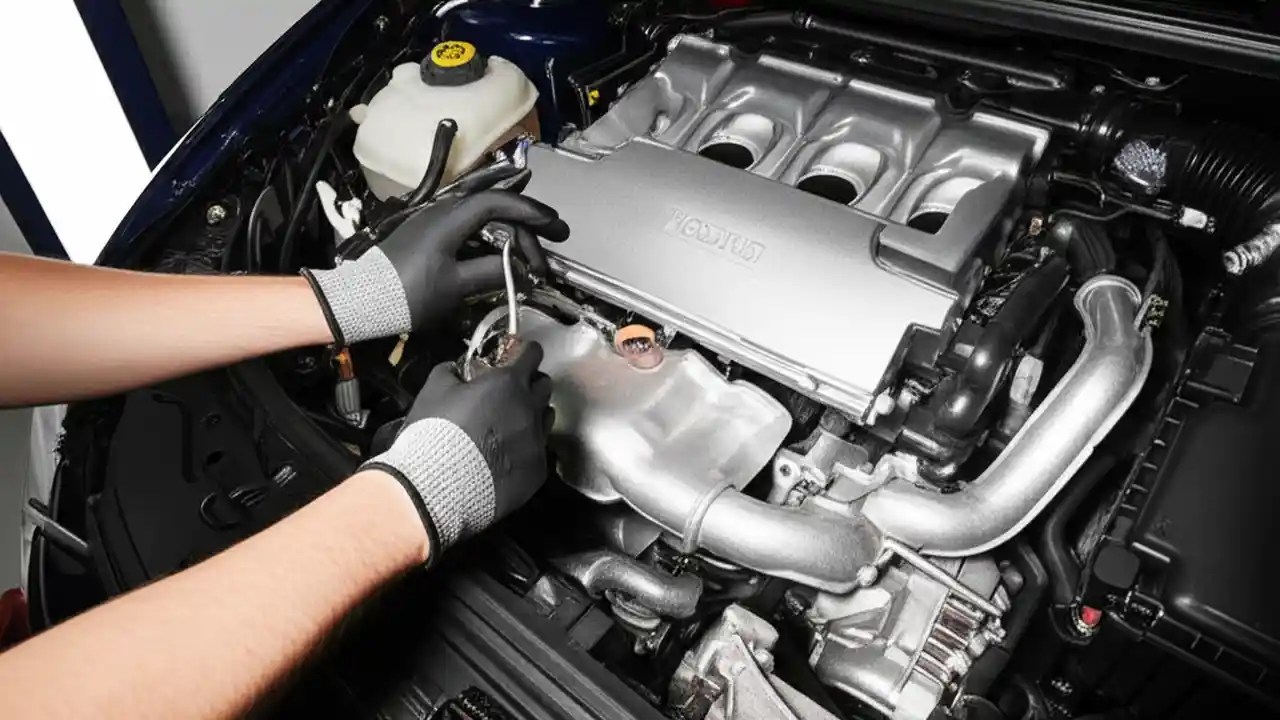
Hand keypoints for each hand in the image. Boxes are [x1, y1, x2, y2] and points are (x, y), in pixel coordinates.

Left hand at [302, 191, 568, 344]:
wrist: (361, 301)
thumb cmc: (407, 294)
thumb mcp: (455, 287)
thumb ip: (492, 273)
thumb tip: (521, 271)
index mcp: (450, 220)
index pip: (498, 204)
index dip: (530, 212)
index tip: (553, 226)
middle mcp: (443, 214)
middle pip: (495, 211)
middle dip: (527, 227)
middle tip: (553, 244)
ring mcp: (435, 224)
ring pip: (484, 221)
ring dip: (511, 236)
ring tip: (532, 258)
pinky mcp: (429, 238)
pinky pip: (470, 232)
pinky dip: (492, 243)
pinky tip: (504, 258)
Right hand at [362, 343, 552, 560]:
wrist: (438, 488)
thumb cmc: (435, 433)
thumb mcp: (434, 390)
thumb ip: (450, 371)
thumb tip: (457, 369)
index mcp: (509, 383)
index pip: (533, 353)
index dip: (525, 352)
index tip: (517, 356)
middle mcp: (531, 409)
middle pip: (545, 385)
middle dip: (530, 384)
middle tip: (510, 393)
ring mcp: (538, 441)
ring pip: (546, 418)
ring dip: (532, 415)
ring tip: (509, 427)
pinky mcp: (538, 471)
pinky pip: (540, 451)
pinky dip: (527, 449)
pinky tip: (507, 457)